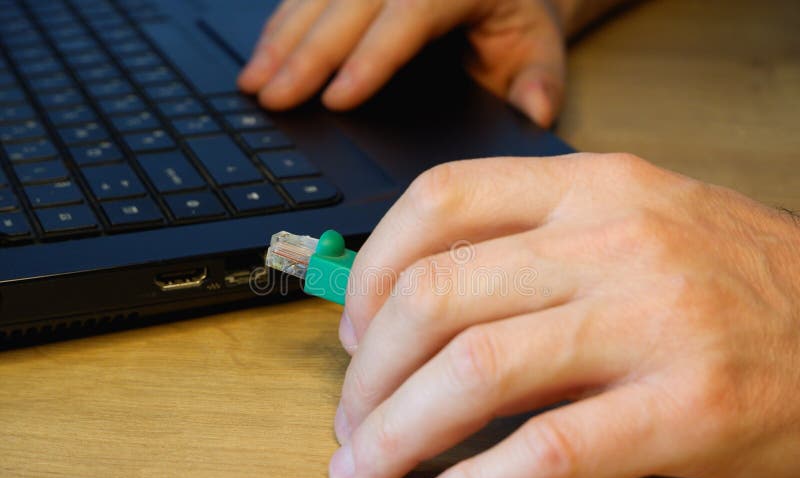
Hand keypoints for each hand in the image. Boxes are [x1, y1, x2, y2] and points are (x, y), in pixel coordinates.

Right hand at [238, 0, 567, 125]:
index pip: (409, 13)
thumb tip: (533, 112)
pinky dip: (285, 18)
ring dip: (283, 35)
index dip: (369, 57)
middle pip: (349, 1)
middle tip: (271, 97)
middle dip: (306, 52)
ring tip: (253, 81)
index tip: (335, 98)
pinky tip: (264, 48)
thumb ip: (541, 80)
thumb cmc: (516, 15)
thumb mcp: (540, 44)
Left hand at [330, 153, 799, 477]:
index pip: (442, 199)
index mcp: (592, 187)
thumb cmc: (732, 278)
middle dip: (368, 370)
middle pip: (437, 295)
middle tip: (351, 417)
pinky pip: (549, 453)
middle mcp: (614, 241)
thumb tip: (417, 298)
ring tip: (365, 470)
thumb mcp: (632, 222)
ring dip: (398, 432)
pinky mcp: (687, 408)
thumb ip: (532, 243)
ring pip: (475, 371)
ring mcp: (651, 322)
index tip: (353, 327)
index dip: (374, 267)